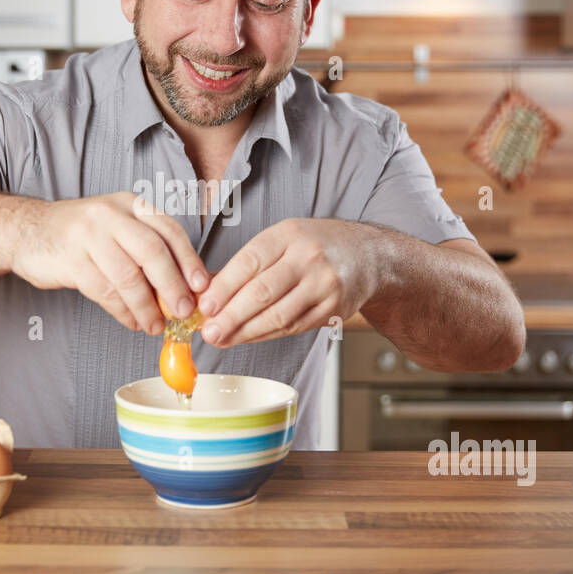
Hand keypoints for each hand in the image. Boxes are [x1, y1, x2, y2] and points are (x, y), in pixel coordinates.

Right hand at [10, 192, 208, 333]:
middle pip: (152, 252)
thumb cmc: (82, 234)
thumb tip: (187, 287)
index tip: (201, 287)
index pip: (169, 231)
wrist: (28, 230)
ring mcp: (88, 235)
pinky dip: (122, 311)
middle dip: (172, 287)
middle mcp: (110, 214)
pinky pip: (104, 291)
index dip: (189, 260)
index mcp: (130, 205)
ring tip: (155, 325)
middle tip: (183, 311)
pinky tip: (131, 321)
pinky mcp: (70, 260)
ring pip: (127, 276)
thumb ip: (149, 250)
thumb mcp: (118, 228)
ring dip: (146, 307)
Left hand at [196, 218, 376, 346]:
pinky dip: (266, 335)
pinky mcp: (334, 309)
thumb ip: (246, 263)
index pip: (249, 261)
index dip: (224, 286)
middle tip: (208, 331)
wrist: (368, 255)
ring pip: (278, 315)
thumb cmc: (316, 246)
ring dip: (245, 331)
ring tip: (221, 339)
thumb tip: (205, 289)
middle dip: (230, 315)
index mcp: (289, 234)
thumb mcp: (283, 240)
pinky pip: (294, 327)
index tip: (204, 306)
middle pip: (262, 292)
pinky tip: (247, 337)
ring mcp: (324, 284)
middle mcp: (308, 257)